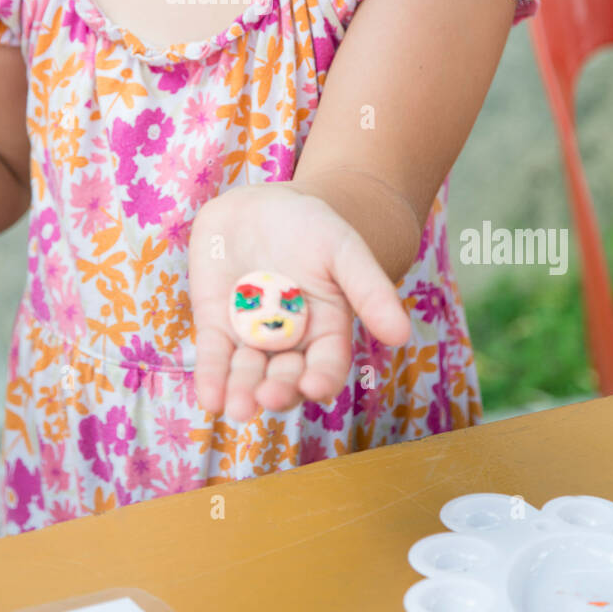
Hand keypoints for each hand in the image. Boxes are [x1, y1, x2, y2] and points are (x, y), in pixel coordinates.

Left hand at [187, 182, 410, 422]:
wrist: (260, 203)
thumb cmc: (311, 226)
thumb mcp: (344, 249)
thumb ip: (370, 290)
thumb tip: (402, 336)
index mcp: (325, 331)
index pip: (326, 365)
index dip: (322, 379)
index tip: (315, 386)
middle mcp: (288, 343)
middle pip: (285, 376)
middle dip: (278, 390)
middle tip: (268, 397)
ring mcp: (250, 337)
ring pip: (247, 373)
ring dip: (242, 392)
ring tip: (239, 408)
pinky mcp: (215, 326)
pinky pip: (214, 355)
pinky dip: (211, 377)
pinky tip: (210, 398)